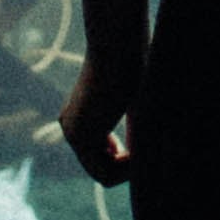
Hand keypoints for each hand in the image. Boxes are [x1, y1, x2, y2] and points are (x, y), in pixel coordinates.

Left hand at [59, 48, 139, 187]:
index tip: (141, 144)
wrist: (119, 44)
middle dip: (127, 167)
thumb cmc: (134, 62)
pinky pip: (104, 174)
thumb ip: (136, 134)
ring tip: (145, 148)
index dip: (127, 160)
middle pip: (101, 169)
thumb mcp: (138, 104)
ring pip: (102, 175)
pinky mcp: (79, 136)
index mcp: (83, 116)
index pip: (102, 157)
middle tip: (147, 151)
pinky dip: (126, 170)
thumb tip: (146, 162)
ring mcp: (73, 132)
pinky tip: (139, 152)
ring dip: (129, 171)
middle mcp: (72, 127)